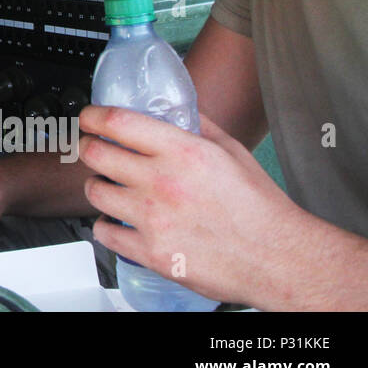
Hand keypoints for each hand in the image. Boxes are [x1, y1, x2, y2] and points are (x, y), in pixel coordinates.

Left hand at [78, 106, 305, 307]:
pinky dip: (106, 227)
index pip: (117, 122)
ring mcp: (153, 219)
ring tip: (110, 188)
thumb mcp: (232, 151)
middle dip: (90, 148)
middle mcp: (162, 182)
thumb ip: (200, 126)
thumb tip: (179, 109)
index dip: (93, 116)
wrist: (279, 258)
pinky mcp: (151, 253)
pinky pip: (104, 234)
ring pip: (94, 193)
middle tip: (95, 150)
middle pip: (96, 154)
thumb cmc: (260, 208)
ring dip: (98, 187)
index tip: (89, 118)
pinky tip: (118, 222)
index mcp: (183, 152)